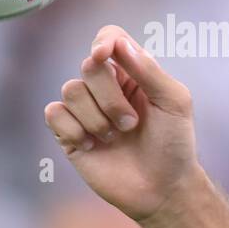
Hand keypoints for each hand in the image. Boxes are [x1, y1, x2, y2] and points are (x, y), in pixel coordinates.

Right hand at [44, 25, 203, 222]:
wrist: (162, 189)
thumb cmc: (174, 143)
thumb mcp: (173, 101)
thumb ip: (147, 69)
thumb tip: (116, 43)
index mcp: (133, 72)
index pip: (109, 38)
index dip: (103, 42)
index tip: (103, 55)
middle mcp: (106, 86)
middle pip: (88, 66)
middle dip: (110, 97)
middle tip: (131, 124)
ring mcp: (86, 110)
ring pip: (70, 90)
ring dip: (96, 118)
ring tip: (116, 138)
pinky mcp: (69, 134)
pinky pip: (54, 113)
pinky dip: (74, 129)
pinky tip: (93, 146)